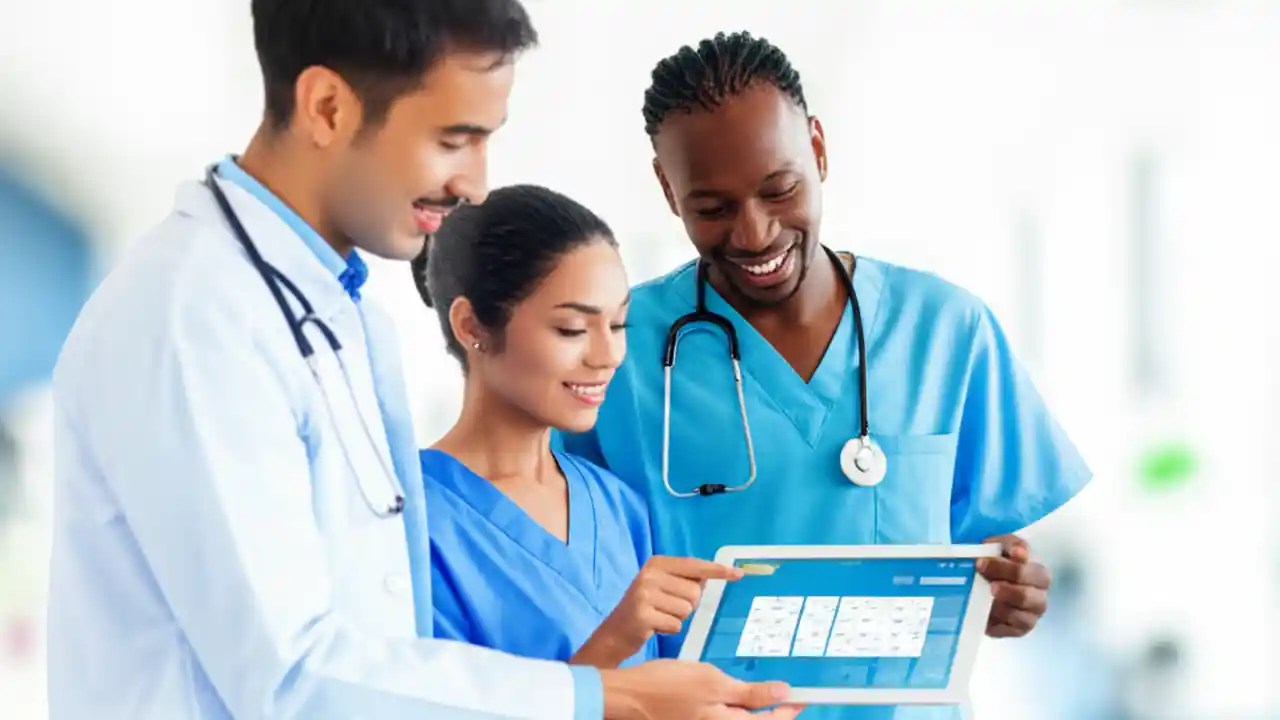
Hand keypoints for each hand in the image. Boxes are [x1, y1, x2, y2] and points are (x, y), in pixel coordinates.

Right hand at [573, 556, 741, 667]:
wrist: (614, 633)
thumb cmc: (646, 608)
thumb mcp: (662, 586)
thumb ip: (685, 579)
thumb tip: (716, 573)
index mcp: (657, 563)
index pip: (695, 565)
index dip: (718, 570)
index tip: (739, 573)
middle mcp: (650, 574)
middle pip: (695, 592)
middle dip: (687, 605)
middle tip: (667, 608)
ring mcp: (645, 593)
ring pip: (687, 609)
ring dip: (678, 618)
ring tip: (659, 617)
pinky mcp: (643, 614)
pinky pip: (676, 625)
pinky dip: (669, 630)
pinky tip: (654, 627)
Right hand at [601, 659, 804, 718]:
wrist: (630, 697)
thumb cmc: (667, 686)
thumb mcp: (711, 682)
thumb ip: (748, 693)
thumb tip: (783, 693)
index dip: (791, 710)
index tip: (804, 697)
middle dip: (776, 713)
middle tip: (788, 695)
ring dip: (755, 712)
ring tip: (764, 695)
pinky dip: (736, 711)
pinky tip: (736, 697)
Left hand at [977, 534, 1050, 637]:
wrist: (984, 577)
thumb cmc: (997, 560)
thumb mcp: (1001, 545)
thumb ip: (1009, 545)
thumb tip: (1020, 552)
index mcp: (1039, 575)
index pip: (1030, 573)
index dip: (1007, 569)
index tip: (982, 562)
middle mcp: (1039, 598)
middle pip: (1027, 597)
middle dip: (1006, 591)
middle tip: (988, 585)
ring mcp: (1029, 616)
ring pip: (1022, 618)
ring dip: (1001, 609)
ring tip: (985, 600)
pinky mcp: (1017, 631)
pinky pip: (1009, 632)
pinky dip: (997, 625)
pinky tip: (985, 615)